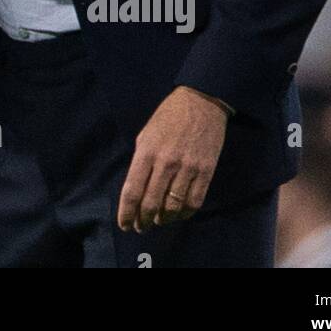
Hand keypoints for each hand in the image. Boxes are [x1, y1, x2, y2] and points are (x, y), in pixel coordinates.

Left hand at [116, 85, 227, 232]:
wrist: (201, 103)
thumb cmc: (168, 117)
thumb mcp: (146, 134)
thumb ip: (141, 162)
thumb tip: (137, 189)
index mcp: (146, 152)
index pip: (132, 190)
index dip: (126, 212)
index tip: (124, 225)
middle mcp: (166, 163)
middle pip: (151, 203)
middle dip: (143, 221)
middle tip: (140, 227)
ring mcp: (187, 169)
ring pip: (173, 207)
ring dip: (163, 220)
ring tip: (157, 222)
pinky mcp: (206, 172)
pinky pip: (194, 202)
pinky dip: (184, 214)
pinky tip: (177, 215)